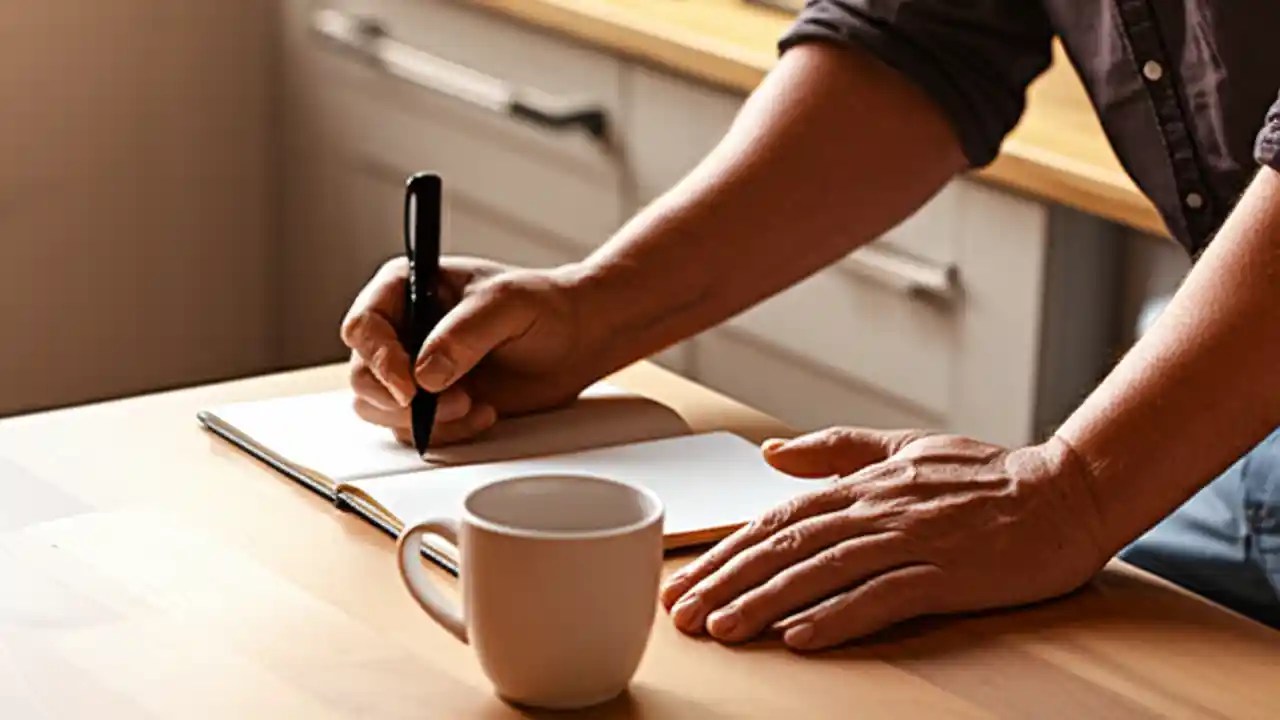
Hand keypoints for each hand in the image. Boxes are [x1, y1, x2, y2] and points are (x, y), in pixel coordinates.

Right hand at [340, 256, 600, 445]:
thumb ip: (463, 335)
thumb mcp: (506, 306)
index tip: (409, 387)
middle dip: (402, 399)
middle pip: (363, 375)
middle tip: (452, 401)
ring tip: (474, 405)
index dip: (379, 359)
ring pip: (381, 409)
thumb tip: (425, 374)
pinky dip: (447, 432)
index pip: (364, 326)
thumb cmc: (545, 307)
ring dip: (426, 420)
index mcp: (407, 286)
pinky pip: (414, 431)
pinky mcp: (433, 402)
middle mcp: (403, 328)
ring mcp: (414, 369)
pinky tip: (483, 413)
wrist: (576, 342)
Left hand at [659, 427, 1108, 649]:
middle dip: (727, 580)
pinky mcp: (948, 573)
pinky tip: (802, 637)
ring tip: (722, 628)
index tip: (685, 578)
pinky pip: (884, 597)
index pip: (777, 518)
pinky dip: (841, 616)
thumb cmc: (987, 476)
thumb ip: (837, 450)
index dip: (726, 550)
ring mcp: (912, 541)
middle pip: (785, 546)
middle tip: (682, 613)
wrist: (1067, 491)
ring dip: (766, 602)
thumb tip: (773, 453)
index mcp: (863, 485)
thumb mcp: (904, 448)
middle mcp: (877, 510)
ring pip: (822, 572)